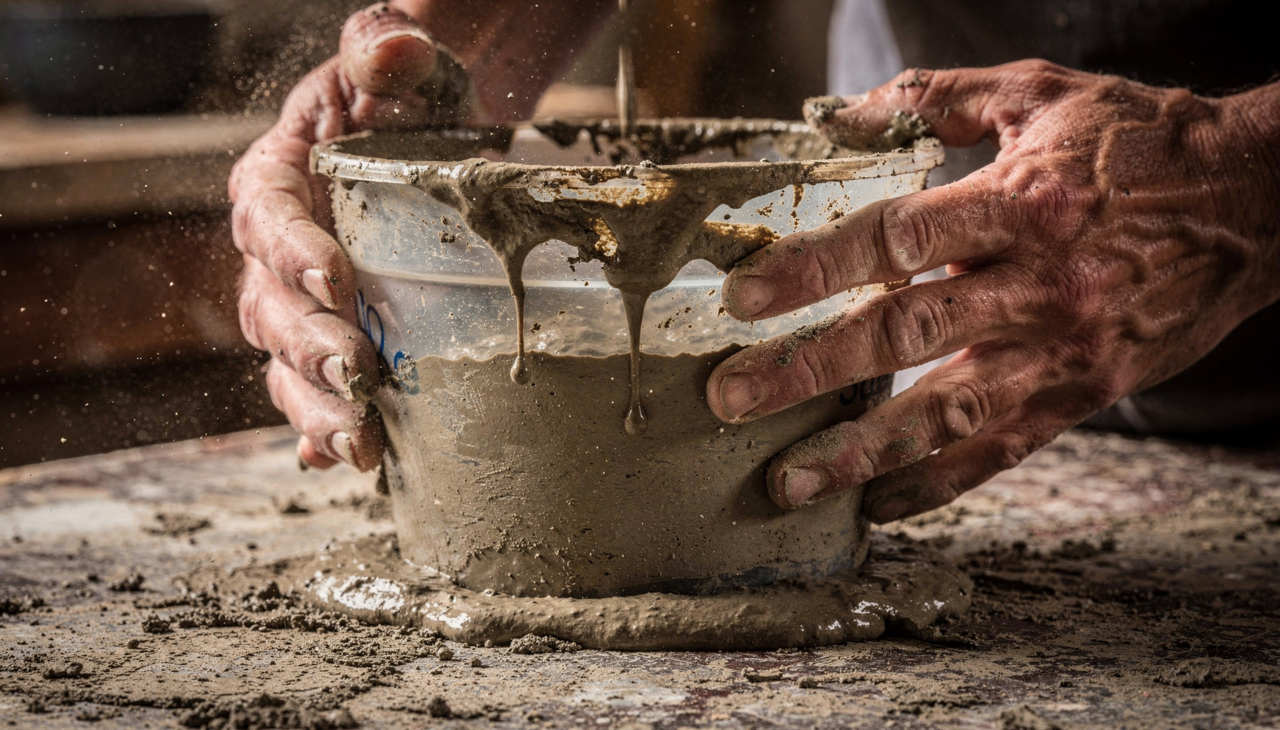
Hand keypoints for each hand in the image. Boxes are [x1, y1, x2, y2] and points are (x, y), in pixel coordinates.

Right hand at [230, 1, 610, 469]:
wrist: (433, 137)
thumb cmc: (408, 94)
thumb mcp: (397, 60)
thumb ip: (385, 50)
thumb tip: (392, 46)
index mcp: (275, 182)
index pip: (266, 219)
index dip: (293, 255)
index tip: (338, 283)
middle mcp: (276, 251)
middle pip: (270, 308)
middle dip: (310, 350)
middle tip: (357, 377)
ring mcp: (301, 302)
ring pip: (286, 364)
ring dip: (317, 407)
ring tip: (359, 444)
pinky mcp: (335, 334)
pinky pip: (315, 388)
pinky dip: (322, 429)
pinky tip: (343, 463)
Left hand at [707, 60, 1279, 521]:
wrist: (1258, 203)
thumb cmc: (1138, 141)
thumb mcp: (1038, 94)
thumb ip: (932, 100)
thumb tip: (834, 115)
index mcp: (1019, 202)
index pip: (894, 240)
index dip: (813, 270)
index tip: (742, 299)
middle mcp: (1038, 284)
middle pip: (903, 335)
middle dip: (808, 372)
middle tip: (730, 399)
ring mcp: (1063, 350)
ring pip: (945, 412)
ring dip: (859, 451)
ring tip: (786, 481)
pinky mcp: (1086, 395)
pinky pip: (1001, 450)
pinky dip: (936, 484)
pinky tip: (877, 504)